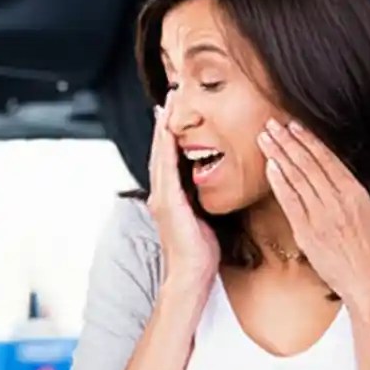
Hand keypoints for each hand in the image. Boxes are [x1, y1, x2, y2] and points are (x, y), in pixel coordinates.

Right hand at [148, 89, 219, 288]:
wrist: (191, 275)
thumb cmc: (201, 254)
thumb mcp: (203, 219)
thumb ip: (201, 201)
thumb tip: (209, 189)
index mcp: (171, 197)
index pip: (170, 157)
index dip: (170, 133)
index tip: (174, 110)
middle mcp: (162, 194)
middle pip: (161, 150)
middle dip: (163, 122)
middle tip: (167, 94)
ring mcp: (162, 197)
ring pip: (160, 154)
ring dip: (162, 127)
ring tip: (165, 103)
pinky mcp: (167, 202)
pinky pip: (166, 168)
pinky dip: (165, 147)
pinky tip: (167, 130)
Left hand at [257, 119, 369, 307]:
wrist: (369, 281)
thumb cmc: (369, 250)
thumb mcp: (366, 212)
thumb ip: (347, 192)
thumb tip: (329, 173)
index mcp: (355, 192)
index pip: (328, 159)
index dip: (309, 140)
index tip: (294, 125)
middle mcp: (339, 199)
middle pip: (309, 163)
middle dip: (288, 140)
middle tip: (272, 123)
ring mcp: (322, 214)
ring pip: (297, 177)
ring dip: (279, 154)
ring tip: (265, 137)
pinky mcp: (308, 231)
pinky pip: (291, 201)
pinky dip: (279, 181)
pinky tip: (270, 166)